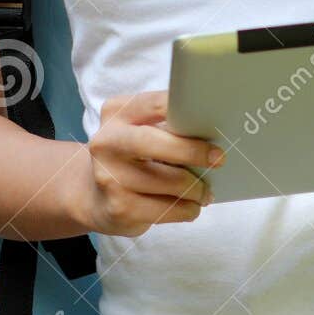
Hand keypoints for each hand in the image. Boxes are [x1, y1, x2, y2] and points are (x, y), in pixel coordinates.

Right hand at [69, 90, 222, 237]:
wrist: (94, 195)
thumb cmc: (132, 158)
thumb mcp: (142, 131)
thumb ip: (168, 127)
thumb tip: (213, 136)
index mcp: (116, 112)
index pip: (156, 104)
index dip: (187, 113)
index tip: (214, 130)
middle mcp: (106, 141)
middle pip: (156, 142)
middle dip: (194, 152)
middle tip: (219, 160)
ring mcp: (108, 177)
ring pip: (168, 181)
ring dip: (197, 189)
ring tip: (206, 192)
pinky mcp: (118, 208)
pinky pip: (166, 210)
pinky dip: (187, 209)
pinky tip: (191, 207)